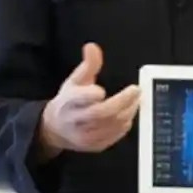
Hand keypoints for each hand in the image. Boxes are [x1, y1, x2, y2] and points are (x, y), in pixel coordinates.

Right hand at [37, 42, 140, 159]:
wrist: (55, 130)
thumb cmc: (69, 101)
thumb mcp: (74, 80)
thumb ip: (87, 65)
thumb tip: (92, 46)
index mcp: (67, 102)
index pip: (77, 99)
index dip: (89, 95)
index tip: (101, 90)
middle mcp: (75, 121)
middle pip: (99, 113)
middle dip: (120, 102)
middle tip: (136, 90)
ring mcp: (85, 136)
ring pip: (109, 125)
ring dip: (127, 112)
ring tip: (136, 100)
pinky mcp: (94, 146)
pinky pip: (113, 136)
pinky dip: (124, 125)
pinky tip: (129, 114)